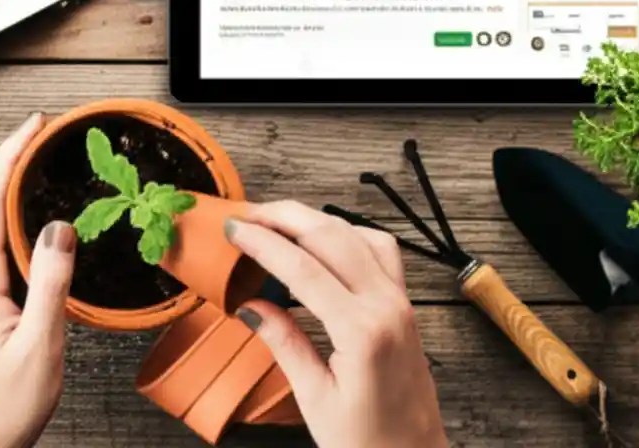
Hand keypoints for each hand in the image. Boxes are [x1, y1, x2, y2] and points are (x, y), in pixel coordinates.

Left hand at [0, 113, 75, 447]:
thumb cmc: (9, 402)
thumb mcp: (41, 344)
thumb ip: (52, 283)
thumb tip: (62, 228)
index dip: (10, 157)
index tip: (34, 126)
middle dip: (9, 157)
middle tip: (42, 128)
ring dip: (10, 181)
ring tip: (40, 155)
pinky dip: (13, 211)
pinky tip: (33, 207)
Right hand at [225, 201, 447, 447]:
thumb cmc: (367, 442)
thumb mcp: (315, 397)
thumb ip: (284, 343)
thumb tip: (249, 304)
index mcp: (361, 332)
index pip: (303, 269)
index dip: (264, 243)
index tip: (234, 230)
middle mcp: (386, 307)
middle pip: (332, 236)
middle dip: (285, 217)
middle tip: (247, 215)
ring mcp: (400, 302)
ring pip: (358, 235)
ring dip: (315, 220)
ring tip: (276, 221)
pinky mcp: (404, 305)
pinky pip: (380, 251)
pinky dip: (348, 234)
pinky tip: (322, 240)